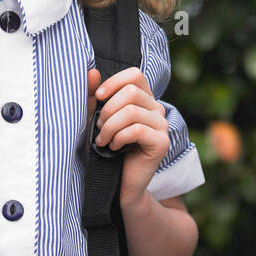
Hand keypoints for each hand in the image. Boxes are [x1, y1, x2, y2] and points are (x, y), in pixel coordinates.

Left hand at [87, 66, 170, 209]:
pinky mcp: (162, 143)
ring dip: (110, 126)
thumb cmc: (106, 147)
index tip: (98, 97)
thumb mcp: (95, 118)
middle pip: (131, 92)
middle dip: (108, 110)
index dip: (113, 82)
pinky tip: (113, 146)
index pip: (134, 75)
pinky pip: (136, 130)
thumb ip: (93, 95)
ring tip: (103, 139)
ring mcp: (163, 126)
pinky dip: (118, 137)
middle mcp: (157, 109)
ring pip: (131, 111)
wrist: (117, 183)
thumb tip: (92, 72)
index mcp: (144, 99)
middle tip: (99, 127)